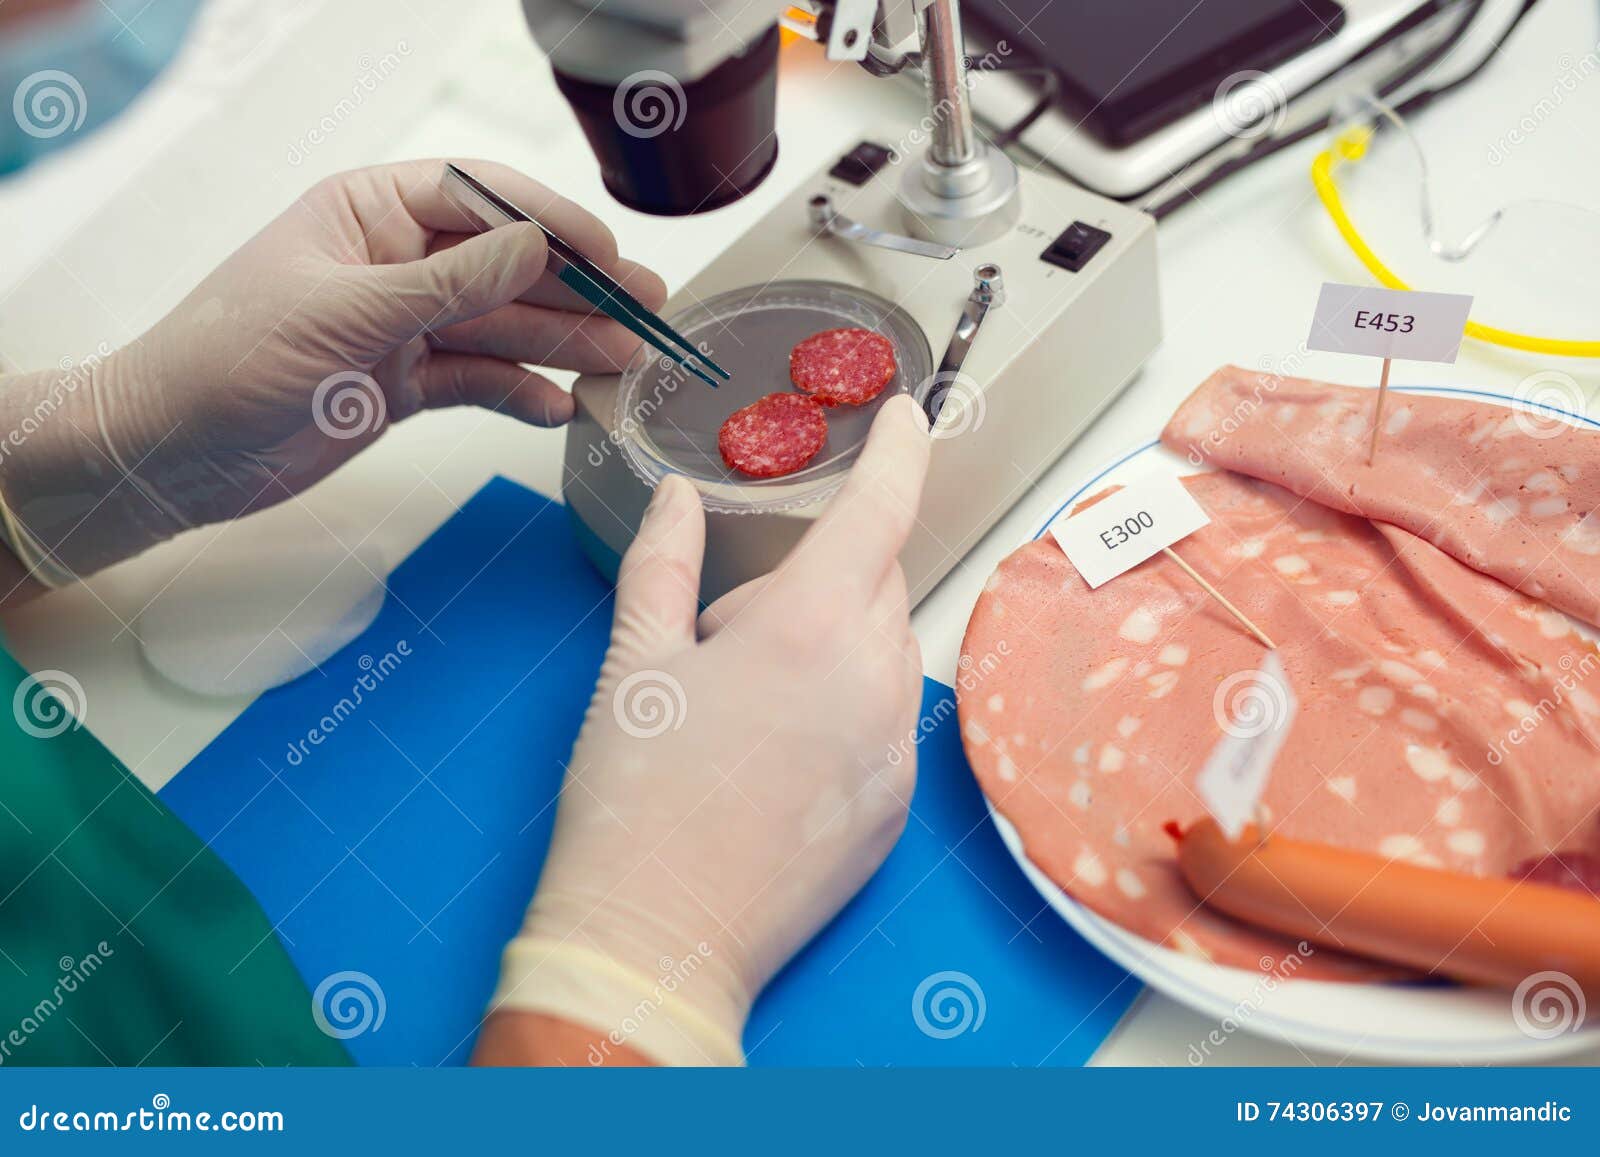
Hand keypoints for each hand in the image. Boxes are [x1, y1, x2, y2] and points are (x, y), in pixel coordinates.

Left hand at [0, 160, 663, 579]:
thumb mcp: (347, 312)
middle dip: (577, 289)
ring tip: (624, 363)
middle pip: (505, 266)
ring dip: (563, 345)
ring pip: (501, 328)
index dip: (549, 223)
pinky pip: (479, 381)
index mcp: (369, 213)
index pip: (480, 199)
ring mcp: (401, 327)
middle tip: (647, 310)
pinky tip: (562, 406)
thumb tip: (536, 243)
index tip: (606, 253)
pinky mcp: (401, 386)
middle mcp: (394, 264)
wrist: (170, 454)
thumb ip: (449, 282)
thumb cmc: (228, 361)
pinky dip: (521, 394)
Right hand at [483, 395, 932, 1065]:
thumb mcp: (634, 662)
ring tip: (748, 707)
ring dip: (836, 644)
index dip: (900, 450)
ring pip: (887, 650)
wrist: (659, 937)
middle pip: (877, 583)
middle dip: (818, 579)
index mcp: (807, 628)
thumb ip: (664, 563)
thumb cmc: (634, 798)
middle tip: (731, 637)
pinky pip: (891, 718)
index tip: (908, 413)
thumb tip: (679, 498)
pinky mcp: (898, 803)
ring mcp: (896, 746)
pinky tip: (778, 754)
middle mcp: (873, 679)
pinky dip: (850, 707)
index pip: (880, 509)